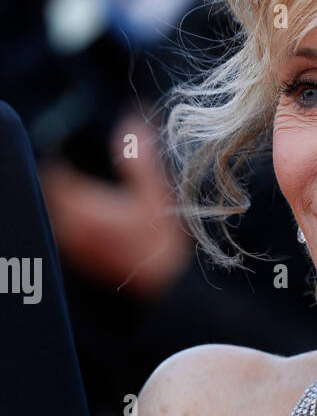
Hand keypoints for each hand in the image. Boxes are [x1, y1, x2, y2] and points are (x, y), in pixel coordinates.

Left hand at [40, 114, 191, 297]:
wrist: (163, 293)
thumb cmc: (159, 246)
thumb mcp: (155, 196)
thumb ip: (141, 159)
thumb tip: (133, 123)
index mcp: (83, 207)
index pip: (56, 174)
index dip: (63, 161)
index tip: (75, 156)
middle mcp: (70, 228)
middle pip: (54, 196)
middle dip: (66, 183)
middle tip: (83, 175)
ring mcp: (73, 247)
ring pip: (59, 217)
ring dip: (69, 206)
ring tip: (91, 199)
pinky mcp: (81, 261)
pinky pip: (67, 235)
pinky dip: (76, 225)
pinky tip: (96, 225)